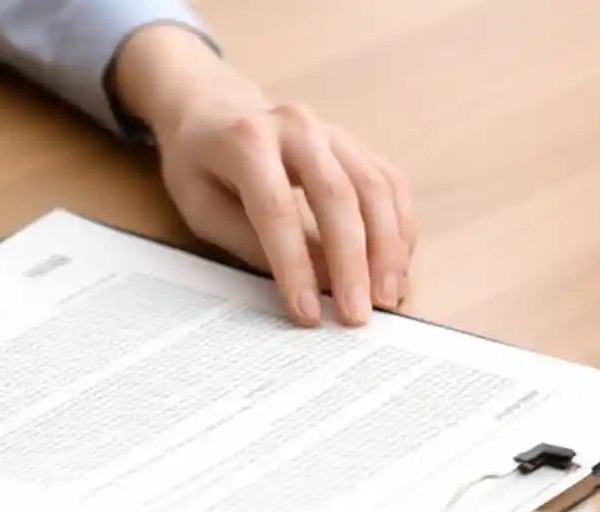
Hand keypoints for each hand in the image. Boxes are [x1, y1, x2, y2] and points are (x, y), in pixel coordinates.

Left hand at [114, 25, 416, 326]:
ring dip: (387, 249)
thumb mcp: (201, 207)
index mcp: (245, 141)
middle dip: (352, 263)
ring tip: (386, 299)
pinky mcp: (354, 144)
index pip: (277, 210)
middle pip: (337, 197)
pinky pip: (389, 183)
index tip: (308, 313)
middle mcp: (296, 127)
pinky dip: (400, 227)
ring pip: (374, 189)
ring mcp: (331, 131)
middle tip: (357, 315)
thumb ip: (251, 242)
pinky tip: (397, 266)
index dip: (295, 266)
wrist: (212, 108)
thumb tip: (314, 281)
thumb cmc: (199, 165)